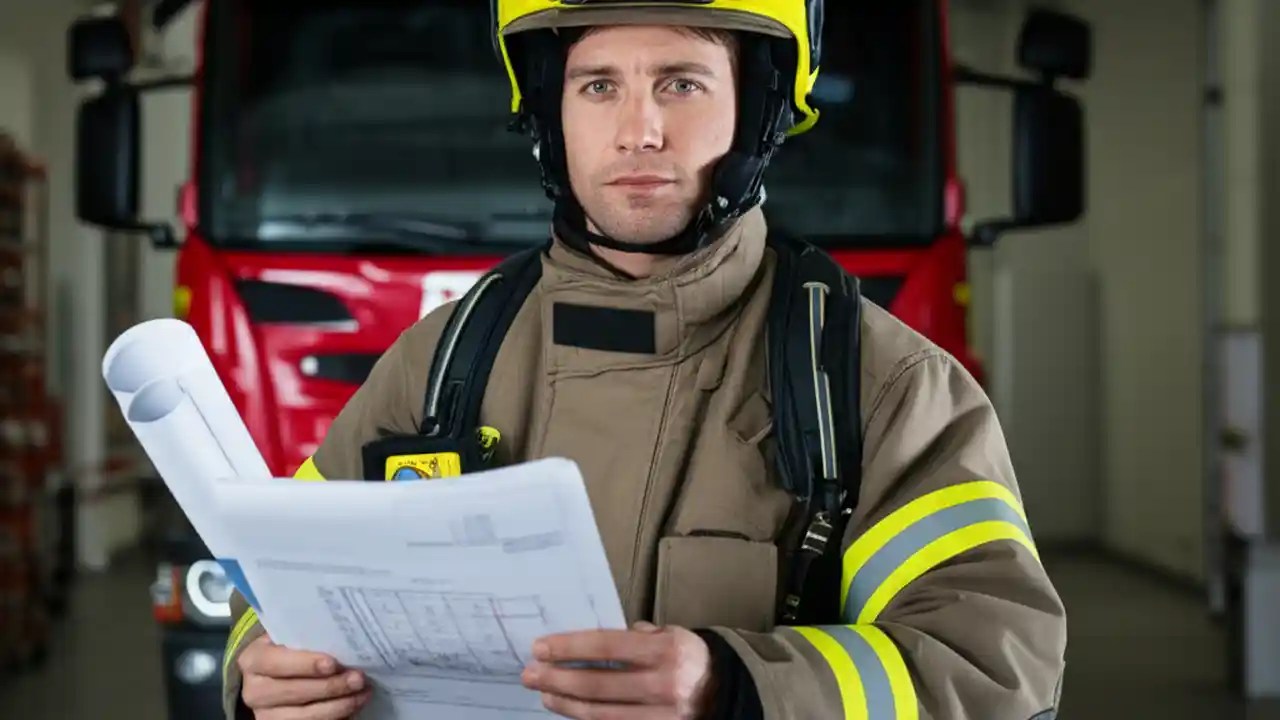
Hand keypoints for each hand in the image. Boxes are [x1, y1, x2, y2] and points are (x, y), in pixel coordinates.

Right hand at [238, 633, 372, 718]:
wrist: (278, 674)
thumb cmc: (291, 649)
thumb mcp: (290, 638)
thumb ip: (308, 637)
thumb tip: (343, 636)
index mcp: (253, 660)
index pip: (275, 662)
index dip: (305, 664)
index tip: (332, 663)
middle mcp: (254, 691)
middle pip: (294, 692)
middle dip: (331, 686)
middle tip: (358, 678)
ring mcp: (266, 715)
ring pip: (305, 716)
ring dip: (339, 705)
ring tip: (362, 693)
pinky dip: (337, 716)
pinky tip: (353, 705)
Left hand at [522, 622, 716, 719]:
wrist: (725, 690)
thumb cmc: (687, 656)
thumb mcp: (670, 633)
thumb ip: (635, 635)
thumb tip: (592, 640)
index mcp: (664, 650)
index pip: (606, 647)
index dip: (569, 648)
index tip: (540, 647)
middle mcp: (663, 684)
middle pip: (597, 684)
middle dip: (557, 679)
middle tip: (530, 674)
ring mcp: (661, 715)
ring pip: (601, 714)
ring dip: (566, 704)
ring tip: (544, 695)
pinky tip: (569, 711)